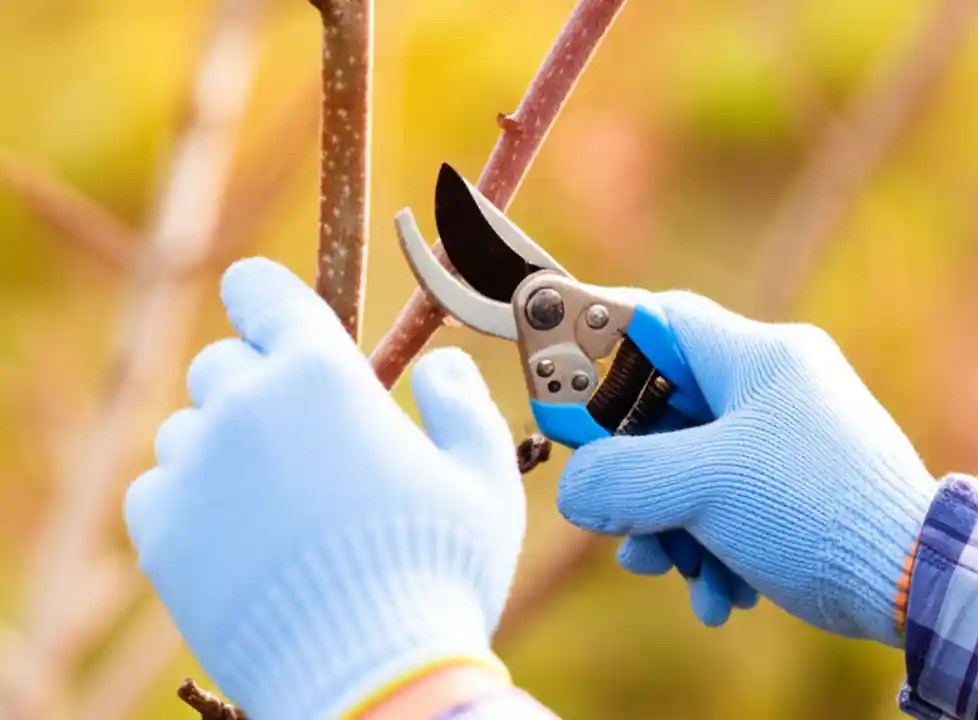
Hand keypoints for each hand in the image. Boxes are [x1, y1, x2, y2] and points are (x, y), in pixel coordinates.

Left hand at [125, 259, 523, 717]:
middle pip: (223, 363)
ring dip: (226, 446)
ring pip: (190, 428)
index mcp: (319, 373)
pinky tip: (244, 538)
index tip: (270, 314)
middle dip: (260, 386)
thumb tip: (440, 366)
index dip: (264, 298)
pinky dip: (193, 501)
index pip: (259, 290)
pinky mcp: (161, 533)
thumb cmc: (439, 569)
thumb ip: (461, 404)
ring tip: (281, 504)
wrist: (373, 676)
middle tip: (305, 440)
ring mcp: (193, 469)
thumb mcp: (484, 477)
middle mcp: (243, 405)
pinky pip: (160, 489)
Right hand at [557, 292, 935, 645]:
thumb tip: (575, 488)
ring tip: (672, 570)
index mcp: (760, 357)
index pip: (659, 321)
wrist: (917, 581)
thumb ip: (622, 478)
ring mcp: (789, 439)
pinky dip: (710, 546)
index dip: (599, 349)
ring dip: (668, 524)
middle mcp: (776, 388)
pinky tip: (719, 594)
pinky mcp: (799, 489)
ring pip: (692, 467)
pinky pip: (728, 504)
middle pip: (666, 410)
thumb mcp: (704, 487)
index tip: (560, 390)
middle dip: (634, 475)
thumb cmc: (818, 510)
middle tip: (611, 513)